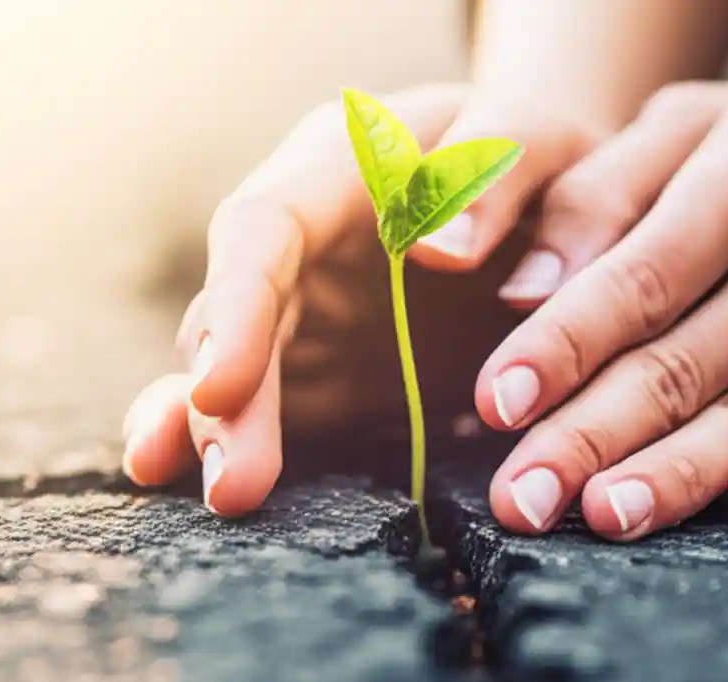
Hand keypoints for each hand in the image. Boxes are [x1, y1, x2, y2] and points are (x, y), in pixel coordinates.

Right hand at [121, 84, 607, 514]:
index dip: (236, 309)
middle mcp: (300, 240)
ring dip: (220, 436)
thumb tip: (440, 250)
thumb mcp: (541, 137)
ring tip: (221, 499)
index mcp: (341, 167)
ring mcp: (303, 305)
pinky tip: (187, 484)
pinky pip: (268, 407)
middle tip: (235, 488)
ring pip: (238, 369)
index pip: (264, 228)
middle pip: (238, 316)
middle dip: (228, 404)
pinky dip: (232, 443)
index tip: (221, 389)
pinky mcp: (322, 364)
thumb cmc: (536, 152)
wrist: (533, 185)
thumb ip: (498, 172)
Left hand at [479, 78, 727, 539]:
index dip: (560, 350)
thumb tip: (521, 293)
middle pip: (683, 367)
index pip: (636, 284)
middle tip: (520, 498)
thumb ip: (599, 194)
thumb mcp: (691, 125)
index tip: (497, 403)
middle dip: (590, 439)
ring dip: (676, 475)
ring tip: (602, 517)